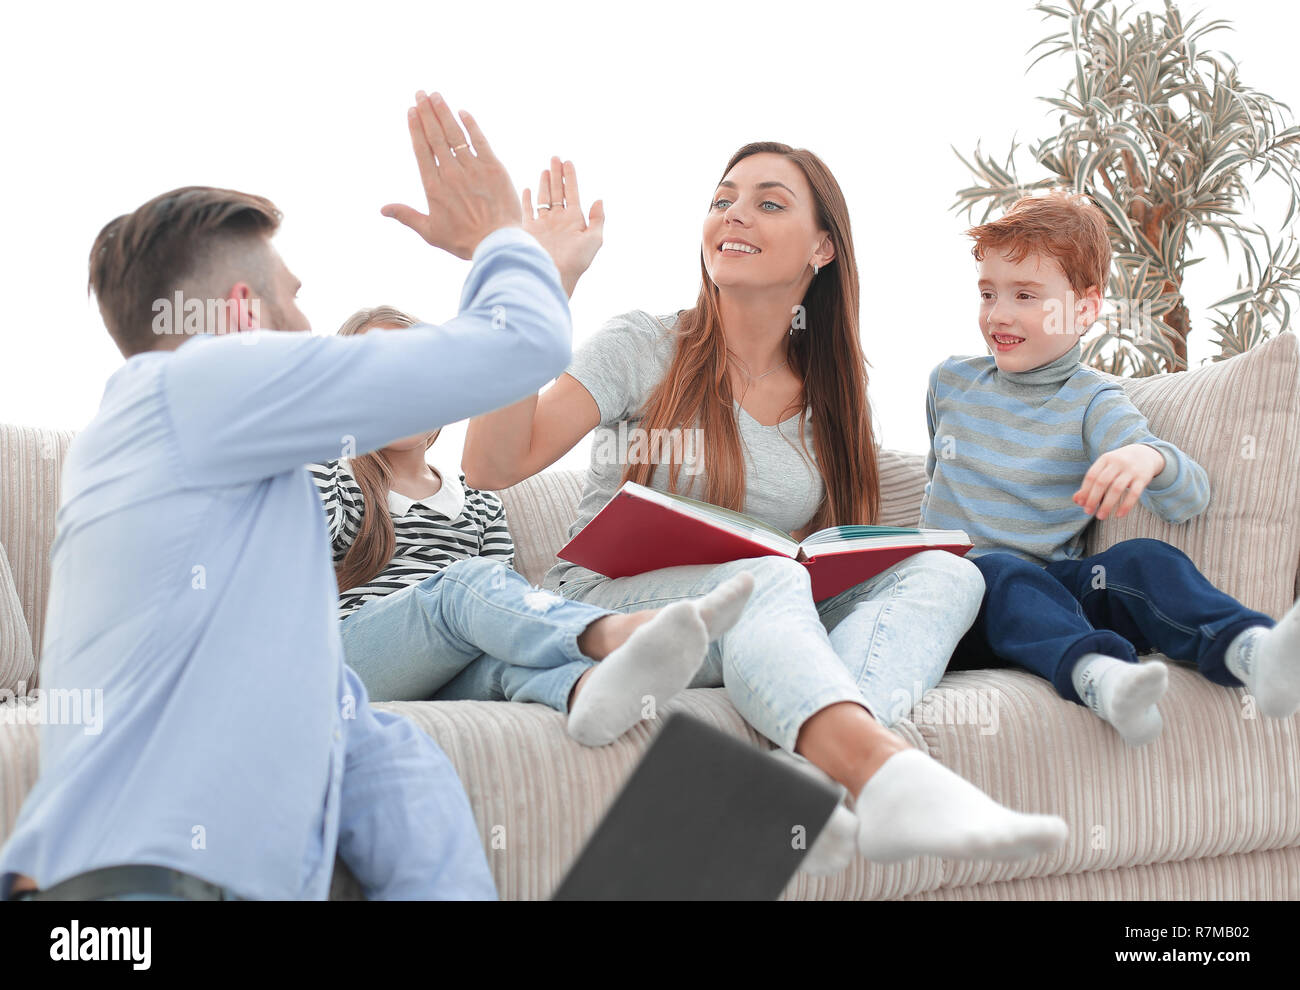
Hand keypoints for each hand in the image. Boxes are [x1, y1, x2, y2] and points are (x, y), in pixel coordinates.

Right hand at [382, 91, 522, 259]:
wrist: (497, 243)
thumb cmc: (463, 241)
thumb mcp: (430, 232)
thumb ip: (406, 216)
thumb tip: (382, 209)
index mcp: (434, 187)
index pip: (422, 150)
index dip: (416, 128)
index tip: (411, 111)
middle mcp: (451, 173)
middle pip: (436, 136)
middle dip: (426, 112)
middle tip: (420, 93)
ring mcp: (472, 169)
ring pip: (455, 134)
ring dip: (445, 113)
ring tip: (436, 96)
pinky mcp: (493, 168)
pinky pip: (480, 141)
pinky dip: (471, 125)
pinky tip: (463, 112)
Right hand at [521, 157, 604, 296]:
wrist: (552, 276)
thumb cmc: (575, 262)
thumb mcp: (594, 240)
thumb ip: (597, 220)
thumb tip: (599, 200)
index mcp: (574, 220)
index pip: (572, 193)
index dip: (570, 177)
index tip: (568, 162)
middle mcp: (558, 220)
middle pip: (558, 191)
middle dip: (557, 174)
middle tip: (555, 157)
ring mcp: (543, 224)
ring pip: (544, 198)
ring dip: (545, 183)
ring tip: (546, 169)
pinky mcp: (529, 229)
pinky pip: (527, 210)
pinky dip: (527, 199)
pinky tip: (528, 189)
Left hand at [1073, 444, 1165, 520]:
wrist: (1146, 454)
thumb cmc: (1118, 466)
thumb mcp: (1105, 469)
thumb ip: (1091, 483)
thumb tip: (1077, 500)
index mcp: (1105, 459)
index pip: (1091, 476)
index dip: (1085, 491)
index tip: (1081, 504)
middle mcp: (1118, 462)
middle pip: (1102, 482)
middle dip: (1093, 499)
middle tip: (1088, 512)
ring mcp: (1131, 470)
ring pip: (1117, 488)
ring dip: (1107, 504)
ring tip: (1101, 516)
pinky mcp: (1143, 478)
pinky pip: (1134, 493)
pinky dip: (1126, 505)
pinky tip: (1118, 515)